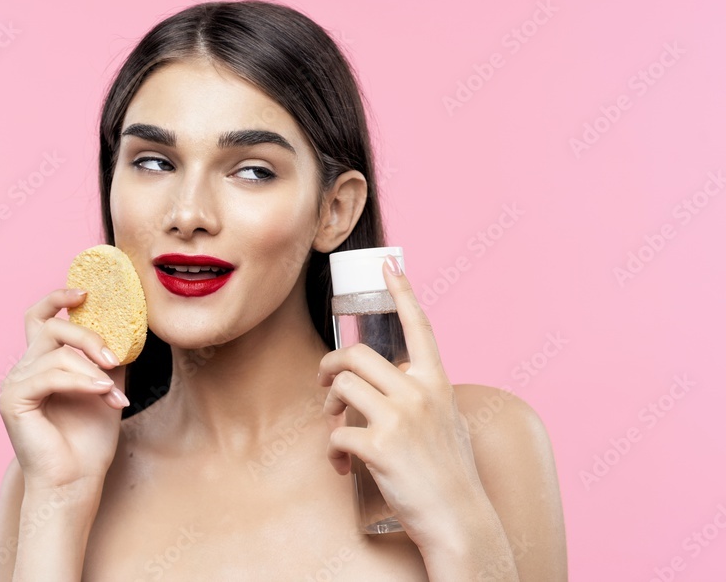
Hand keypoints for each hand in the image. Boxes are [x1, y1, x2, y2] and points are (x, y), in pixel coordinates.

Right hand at [0, 288, 130, 492]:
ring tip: (113, 392)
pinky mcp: (13, 399)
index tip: (86, 292)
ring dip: (93, 370)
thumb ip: (107, 356)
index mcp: (42, 363)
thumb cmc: (89, 440)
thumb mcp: (106, 387)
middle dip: (89, 336)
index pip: (40, 317)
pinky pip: (50, 374)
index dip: (58, 297)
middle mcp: (24, 368)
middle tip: (115, 358)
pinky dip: (81, 381)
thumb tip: (125, 327)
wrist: (76, 480)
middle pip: (52, 327)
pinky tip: (102, 393)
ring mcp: (14, 382)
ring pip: (57, 352)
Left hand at [317, 254, 484, 548]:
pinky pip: (337, 434)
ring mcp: (399, 419)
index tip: (387, 264)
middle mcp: (419, 393)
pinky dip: (332, 450)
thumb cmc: (453, 475)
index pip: (419, 327)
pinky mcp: (379, 447)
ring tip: (336, 426)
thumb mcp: (449, 422)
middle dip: (330, 365)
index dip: (402, 292)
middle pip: (357, 354)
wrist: (460, 521)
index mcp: (438, 383)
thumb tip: (402, 379)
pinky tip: (342, 465)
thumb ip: (426, 396)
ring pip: (342, 385)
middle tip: (325, 382)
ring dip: (329, 404)